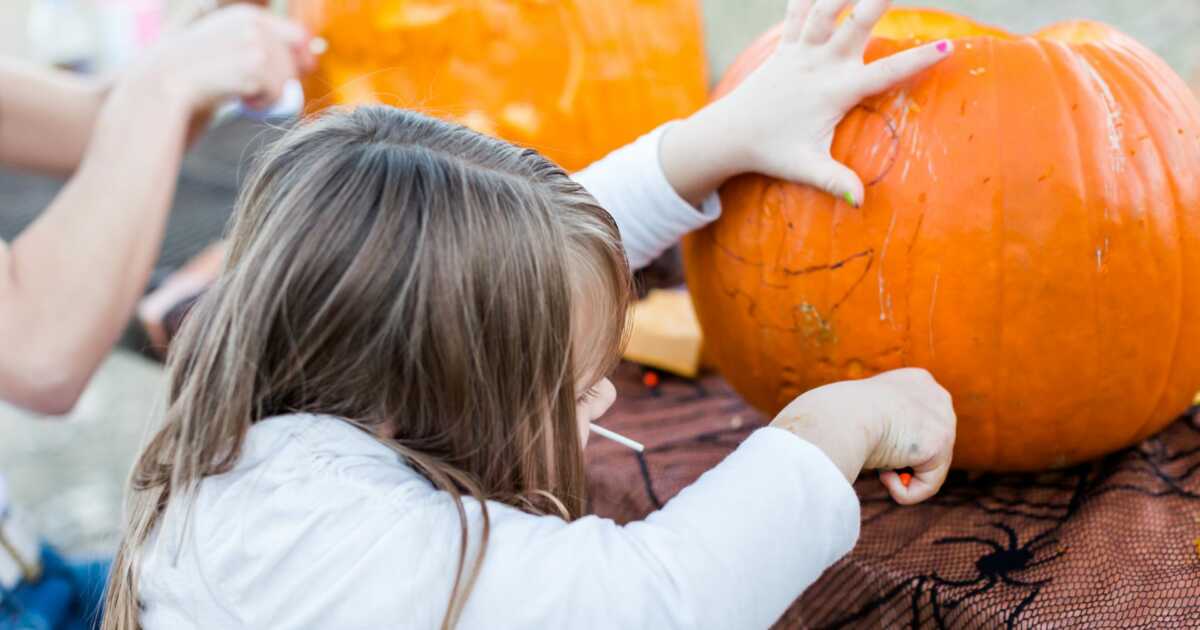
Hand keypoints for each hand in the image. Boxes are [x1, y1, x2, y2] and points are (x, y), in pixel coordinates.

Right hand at [128, 5, 315, 112]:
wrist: (156, 90)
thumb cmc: (186, 79)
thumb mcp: (223, 53)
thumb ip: (256, 48)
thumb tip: (307, 50)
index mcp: (244, 16)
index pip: (297, 35)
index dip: (300, 59)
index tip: (300, 74)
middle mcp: (251, 22)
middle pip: (295, 62)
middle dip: (281, 82)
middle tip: (252, 92)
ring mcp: (253, 41)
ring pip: (287, 79)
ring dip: (268, 94)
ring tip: (238, 95)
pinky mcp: (253, 63)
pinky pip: (277, 93)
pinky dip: (261, 104)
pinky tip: (238, 100)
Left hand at [661, 0, 951, 206]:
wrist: (730, 134)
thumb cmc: (772, 152)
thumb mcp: (806, 167)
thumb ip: (835, 181)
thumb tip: (861, 202)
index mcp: (836, 90)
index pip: (887, 73)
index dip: (918, 60)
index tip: (947, 46)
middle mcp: (820, 64)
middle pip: (857, 24)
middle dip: (878, 2)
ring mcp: (800, 52)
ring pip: (824, 10)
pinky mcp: (784, 47)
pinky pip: (797, 13)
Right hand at [770, 368, 955, 504]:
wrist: (841, 416)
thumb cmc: (836, 416)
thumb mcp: (861, 414)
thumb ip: (880, 428)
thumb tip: (885, 458)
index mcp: (915, 381)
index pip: (916, 423)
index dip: (892, 440)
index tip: (868, 439)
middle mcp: (936, 395)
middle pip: (927, 446)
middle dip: (899, 459)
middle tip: (873, 457)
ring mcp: (943, 418)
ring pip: (928, 468)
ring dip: (898, 474)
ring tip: (876, 465)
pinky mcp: (942, 443)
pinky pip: (927, 485)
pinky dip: (903, 491)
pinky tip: (883, 476)